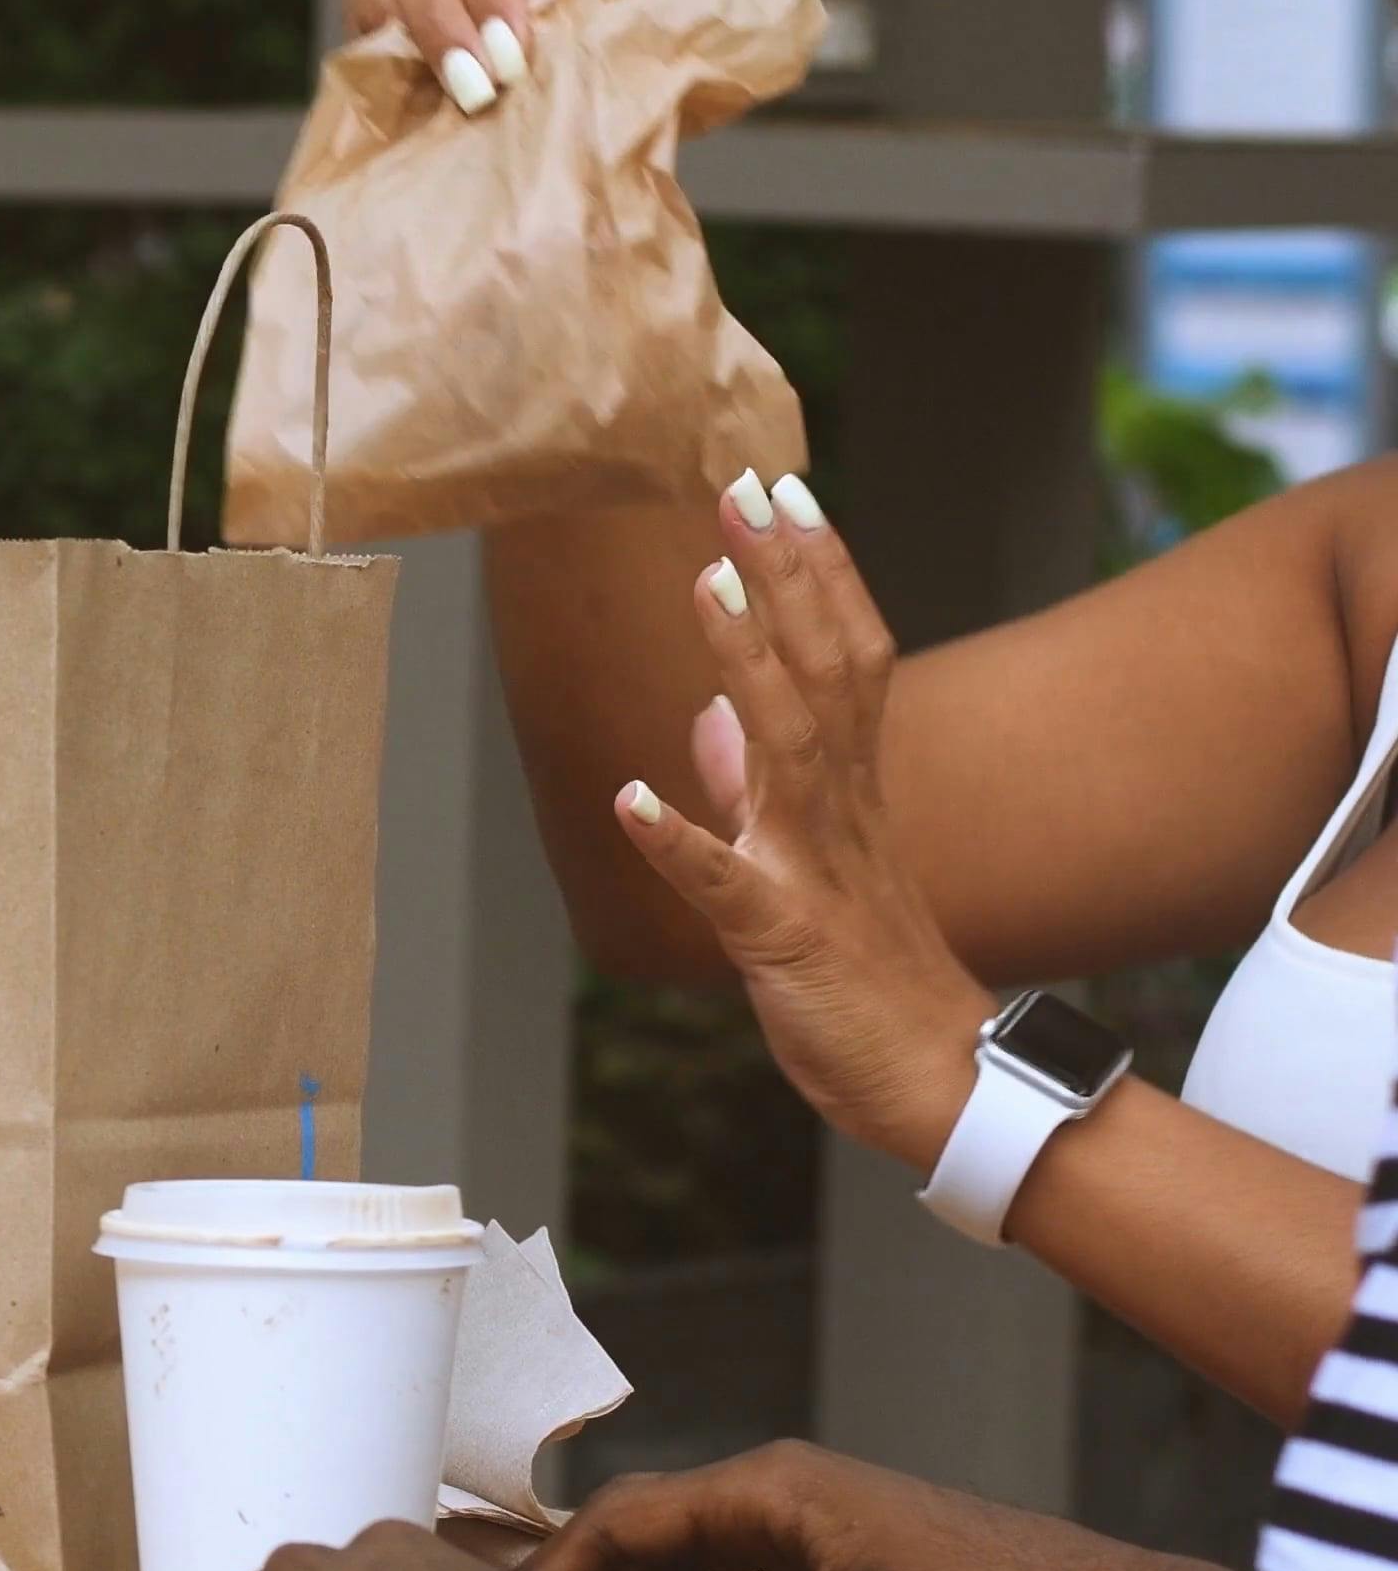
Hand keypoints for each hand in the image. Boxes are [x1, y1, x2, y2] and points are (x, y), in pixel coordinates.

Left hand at [613, 473, 1002, 1168]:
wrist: (941, 1085)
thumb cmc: (870, 979)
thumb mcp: (807, 870)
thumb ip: (758, 793)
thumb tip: (709, 718)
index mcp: (847, 793)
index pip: (841, 657)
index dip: (815, 572)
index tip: (782, 491)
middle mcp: (839, 812)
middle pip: (822, 671)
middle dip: (786, 575)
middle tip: (748, 485)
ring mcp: (816, 869)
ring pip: (786, 746)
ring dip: (747, 659)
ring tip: (708, 582)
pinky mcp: (785, 939)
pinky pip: (727, 885)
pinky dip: (680, 842)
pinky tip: (629, 802)